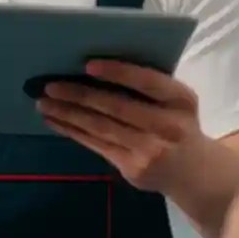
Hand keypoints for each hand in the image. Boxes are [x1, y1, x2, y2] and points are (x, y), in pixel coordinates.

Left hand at [36, 60, 206, 193]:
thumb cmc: (177, 123)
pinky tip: (54, 121)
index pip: (148, 82)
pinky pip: (96, 145)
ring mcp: (150, 150)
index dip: (118, 72)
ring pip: (101, 128)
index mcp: (180, 100)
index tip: (88, 64)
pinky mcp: (133, 168)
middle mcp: (167, 126)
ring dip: (68, 114)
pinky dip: (72, 131)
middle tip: (49, 85)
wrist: (194, 172)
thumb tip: (93, 66)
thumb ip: (148, 86)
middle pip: (117, 107)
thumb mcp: (176, 102)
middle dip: (79, 95)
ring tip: (43, 103)